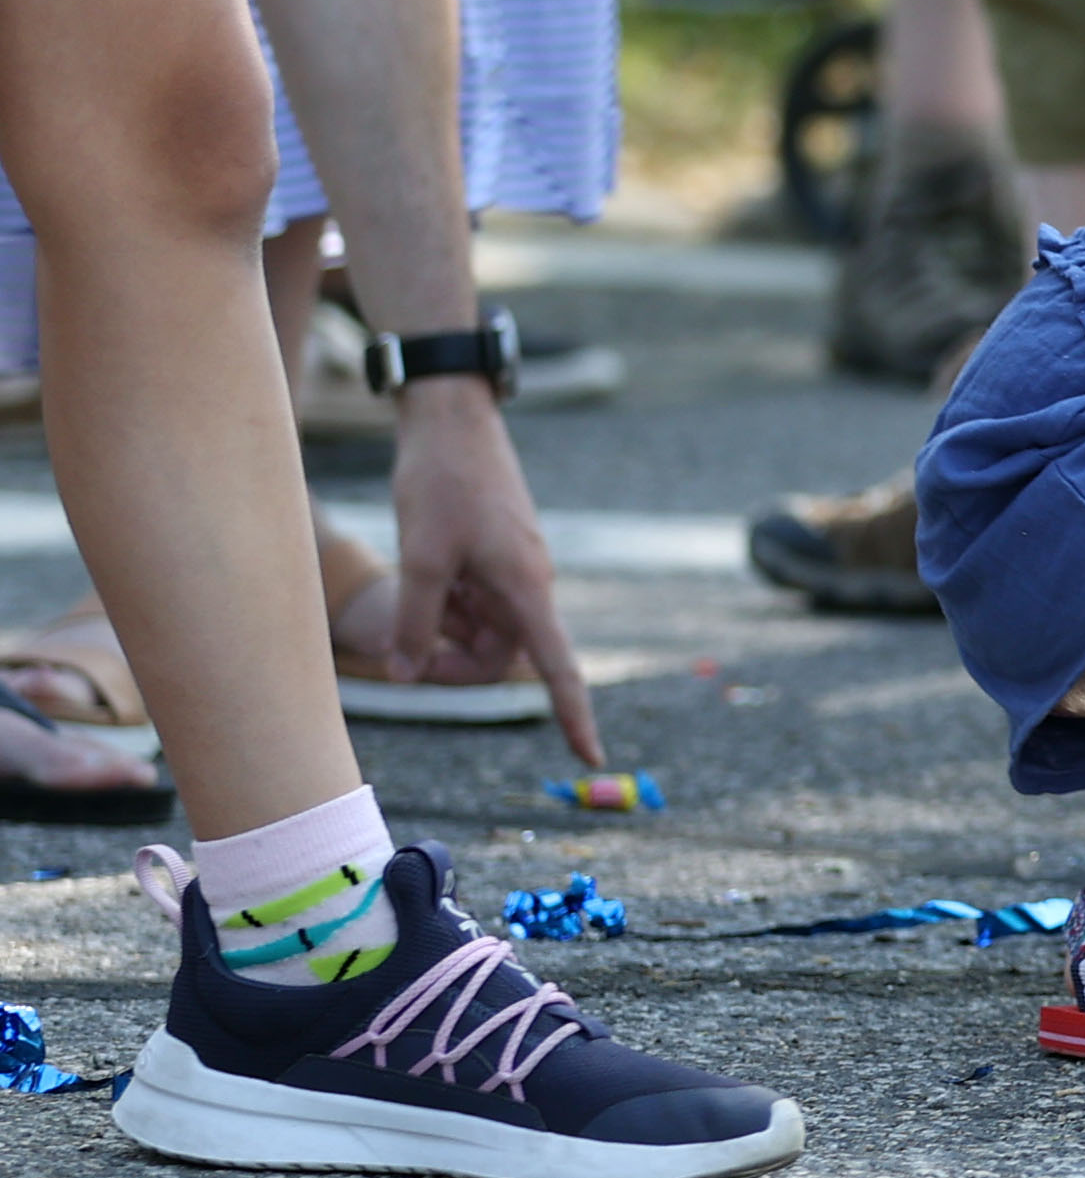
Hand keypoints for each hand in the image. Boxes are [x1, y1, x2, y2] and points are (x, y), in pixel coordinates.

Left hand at [388, 385, 601, 761]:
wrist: (452, 420)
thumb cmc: (442, 483)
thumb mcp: (420, 557)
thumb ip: (414, 623)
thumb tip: (407, 677)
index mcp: (526, 587)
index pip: (559, 667)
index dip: (574, 715)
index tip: (590, 757)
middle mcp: (529, 584)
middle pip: (501, 656)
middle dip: (453, 665)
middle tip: (401, 653)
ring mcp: (513, 570)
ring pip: (482, 630)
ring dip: (444, 628)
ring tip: (414, 585)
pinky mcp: (496, 556)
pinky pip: (474, 602)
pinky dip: (445, 604)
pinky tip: (422, 570)